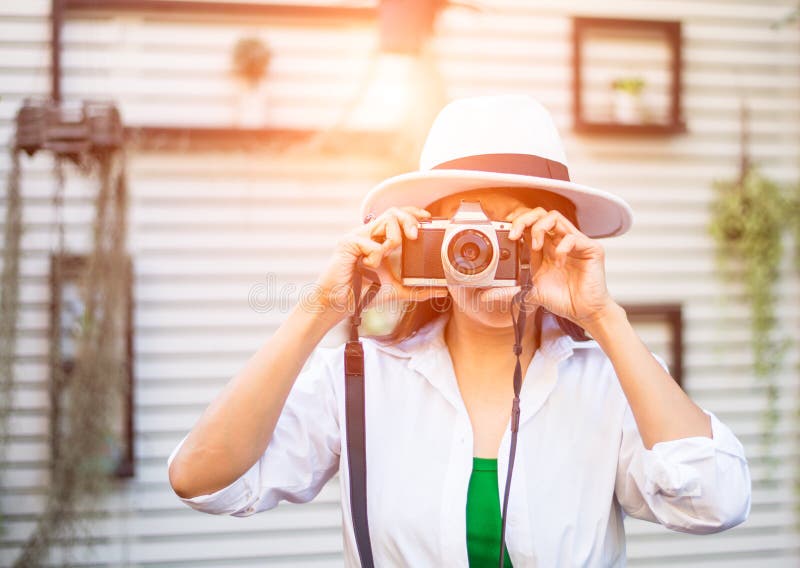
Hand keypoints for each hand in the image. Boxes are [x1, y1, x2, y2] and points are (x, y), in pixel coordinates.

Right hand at [312, 206, 447, 321]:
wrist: (340, 305)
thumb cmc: (362, 295)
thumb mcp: (396, 291)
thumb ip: (417, 290)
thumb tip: (441, 290)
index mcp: (378, 241)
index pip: (396, 217)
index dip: (412, 213)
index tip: (427, 218)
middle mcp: (368, 235)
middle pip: (393, 212)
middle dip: (409, 220)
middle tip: (414, 236)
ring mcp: (357, 237)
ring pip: (385, 220)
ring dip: (394, 237)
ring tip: (387, 255)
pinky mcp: (348, 243)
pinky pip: (371, 242)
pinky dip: (376, 255)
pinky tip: (368, 266)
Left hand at [505, 206, 618, 329]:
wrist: (583, 312)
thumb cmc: (562, 299)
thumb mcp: (529, 293)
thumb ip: (508, 292)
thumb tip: (484, 296)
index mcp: (544, 247)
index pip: (530, 224)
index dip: (517, 223)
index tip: (506, 235)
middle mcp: (558, 241)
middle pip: (540, 214)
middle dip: (524, 219)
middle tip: (515, 234)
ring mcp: (574, 242)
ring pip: (555, 217)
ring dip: (540, 228)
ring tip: (534, 246)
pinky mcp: (590, 248)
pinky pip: (573, 237)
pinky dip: (562, 248)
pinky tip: (559, 263)